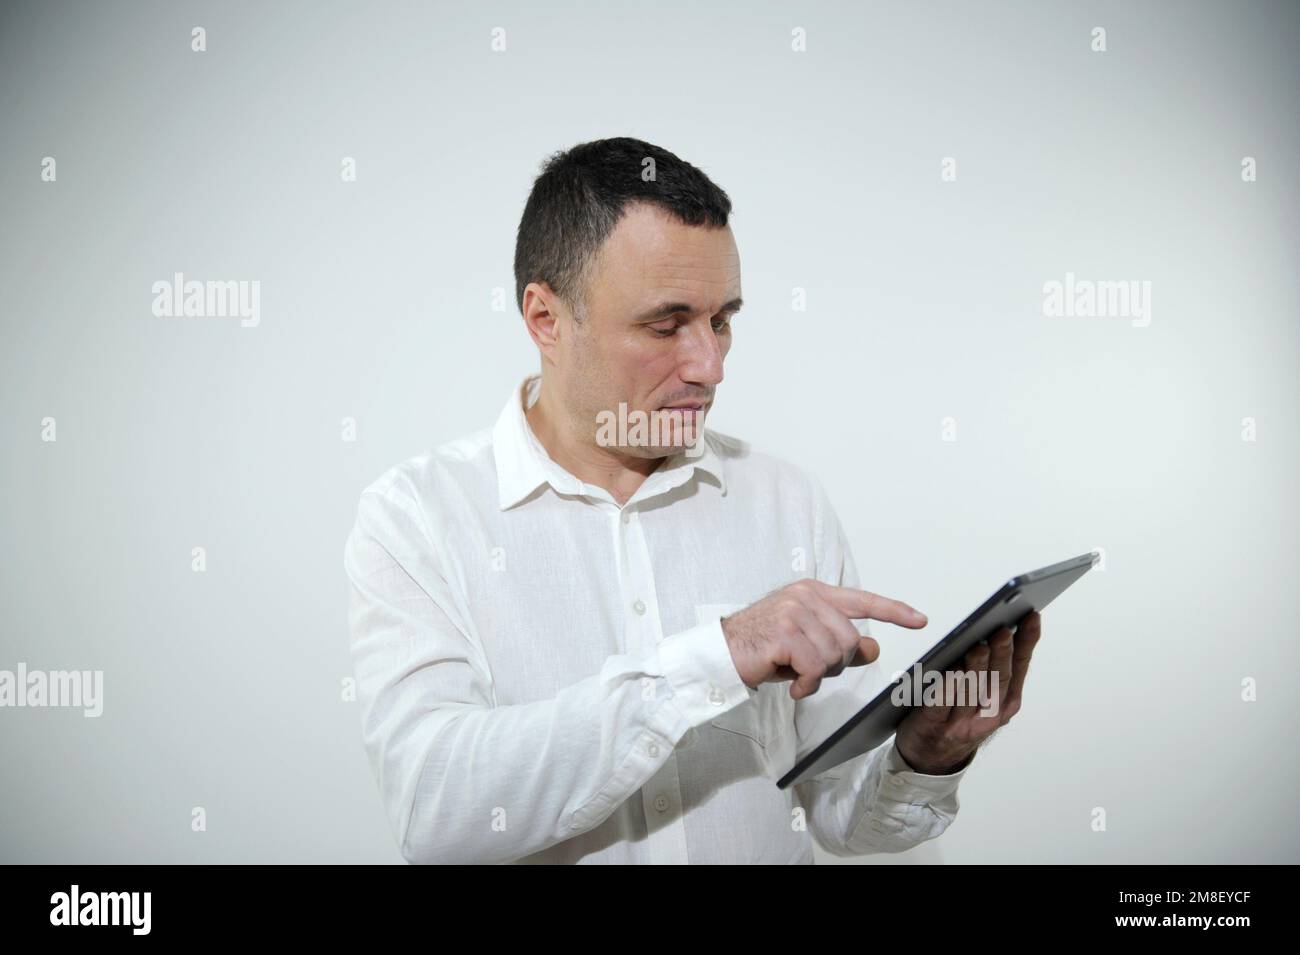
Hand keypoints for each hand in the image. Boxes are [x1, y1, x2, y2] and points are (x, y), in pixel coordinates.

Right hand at [721, 579, 928, 700]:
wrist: (722, 653)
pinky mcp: (785, 632)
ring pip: (836, 655)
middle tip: (809, 670)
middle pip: (851, 639)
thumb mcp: (807, 645)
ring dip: (819, 675)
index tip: (919, 620)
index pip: (863, 600)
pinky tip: (792, 685)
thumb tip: (874, 648)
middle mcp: (806, 596)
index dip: (894, 611)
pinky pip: (816, 667)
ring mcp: (794, 611)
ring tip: (796, 674)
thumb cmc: (763, 647)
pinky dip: (807, 684)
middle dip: (836, 664)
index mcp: (814, 593)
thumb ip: (841, 644)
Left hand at [894, 611, 1042, 773]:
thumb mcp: (985, 697)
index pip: (1019, 666)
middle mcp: (989, 715)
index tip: (1030, 617)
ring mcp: (963, 724)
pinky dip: (946, 689)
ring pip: (972, 692)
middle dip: (1001, 654)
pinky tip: (948, 672)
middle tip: (1002, 631)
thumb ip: (993, 667)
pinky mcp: (935, 726)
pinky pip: (941, 706)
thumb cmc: (958, 718)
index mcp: (1005, 703)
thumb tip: (1004, 626)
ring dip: (976, 669)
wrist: (931, 757)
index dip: (1026, 642)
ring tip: (978, 648)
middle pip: (998, 680)